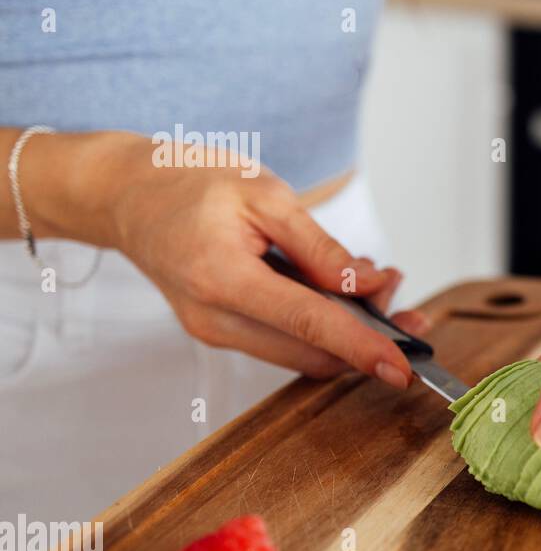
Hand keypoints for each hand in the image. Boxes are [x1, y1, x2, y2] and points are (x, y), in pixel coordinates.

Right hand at [94, 133, 425, 384]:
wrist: (127, 195)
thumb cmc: (190, 182)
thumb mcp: (264, 193)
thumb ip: (318, 245)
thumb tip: (364, 284)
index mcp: (221, 278)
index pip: (307, 324)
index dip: (361, 347)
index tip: (403, 367)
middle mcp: (214, 319)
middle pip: (310, 352)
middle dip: (366, 333)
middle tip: (396, 287)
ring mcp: (214, 331)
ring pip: (301, 354)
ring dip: (346, 329)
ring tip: (371, 280)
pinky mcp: (220, 332)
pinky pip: (283, 341)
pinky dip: (319, 324)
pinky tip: (336, 287)